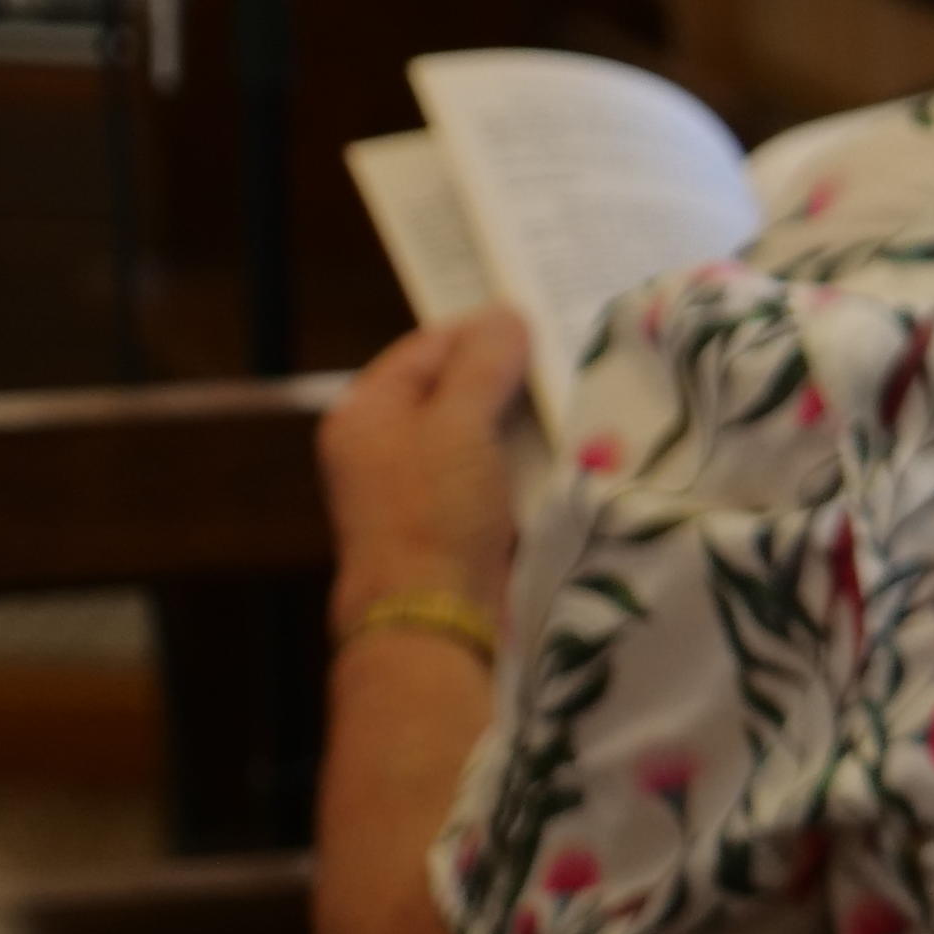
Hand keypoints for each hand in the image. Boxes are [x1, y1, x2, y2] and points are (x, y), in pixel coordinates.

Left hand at [320, 306, 531, 626]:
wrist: (435, 618)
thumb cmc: (434, 514)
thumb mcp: (459, 424)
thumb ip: (484, 363)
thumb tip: (506, 315)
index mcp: (365, 413)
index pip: (426, 347)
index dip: (479, 330)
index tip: (536, 316)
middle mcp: (382, 447)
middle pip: (451, 391)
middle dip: (504, 378)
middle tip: (561, 357)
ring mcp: (414, 489)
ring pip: (475, 436)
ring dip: (518, 424)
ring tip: (568, 404)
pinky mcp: (448, 525)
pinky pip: (488, 477)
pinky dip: (519, 465)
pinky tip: (558, 457)